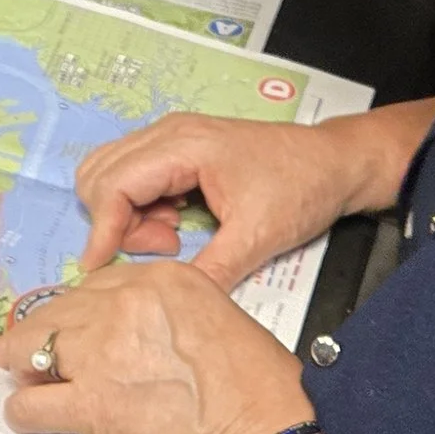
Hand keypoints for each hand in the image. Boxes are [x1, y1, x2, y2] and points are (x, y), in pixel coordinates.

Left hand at [0, 263, 310, 433]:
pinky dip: (25, 413)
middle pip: (57, 310)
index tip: (73, 325)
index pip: (96, 285)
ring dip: (23, 363)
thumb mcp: (219, 315)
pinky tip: (30, 416)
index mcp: (161, 280)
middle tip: (34, 351)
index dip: (78, 310)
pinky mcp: (90, 404)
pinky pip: (31, 405)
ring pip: (29, 347)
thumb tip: (140, 331)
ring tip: (22, 375)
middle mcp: (124, 305)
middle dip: (43, 332)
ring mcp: (101, 353)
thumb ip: (170, 312)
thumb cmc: (258, 387)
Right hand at [76, 108, 419, 290]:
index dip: (102, 230)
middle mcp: (167, 133)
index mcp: (183, 145)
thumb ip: (209, 270)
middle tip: (164, 248)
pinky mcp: (178, 149)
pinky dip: (141, 207)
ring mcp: (171, 137)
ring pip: (110, 174)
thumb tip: (167, 300)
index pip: (113, 185)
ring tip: (173, 239)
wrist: (335, 162)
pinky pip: (133, 176)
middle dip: (115, 221)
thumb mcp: (257, 238)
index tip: (101, 271)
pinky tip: (178, 225)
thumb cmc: (301, 189)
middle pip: (99, 175)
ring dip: (127, 214)